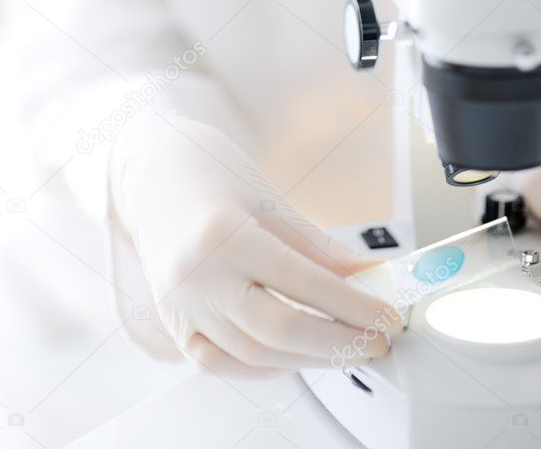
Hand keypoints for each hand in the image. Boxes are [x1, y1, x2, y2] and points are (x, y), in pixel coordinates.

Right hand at [109, 113, 402, 378]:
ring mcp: (180, 304)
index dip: (353, 307)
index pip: (303, 283)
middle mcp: (197, 274)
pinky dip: (262, 366)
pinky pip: (219, 363)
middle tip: (376, 341)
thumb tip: (368, 279)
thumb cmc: (210, 174)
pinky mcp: (173, 323)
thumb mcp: (269, 199)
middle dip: (338, 342)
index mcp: (225, 233)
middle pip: (278, 329)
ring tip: (345, 347)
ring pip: (252, 354)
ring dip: (308, 359)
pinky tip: (294, 354)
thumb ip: (318, 246)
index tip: (387, 317)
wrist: (153, 173)